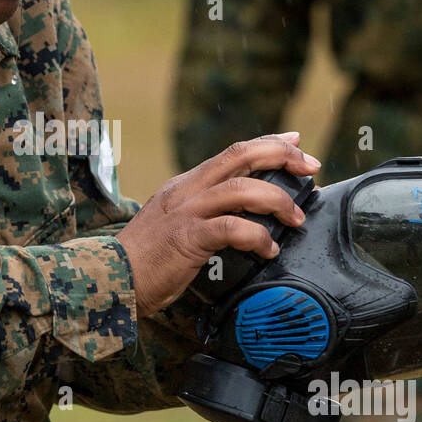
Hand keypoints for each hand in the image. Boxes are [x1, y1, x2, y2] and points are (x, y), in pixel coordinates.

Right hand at [118, 132, 319, 317]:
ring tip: (295, 219)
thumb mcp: (174, 224)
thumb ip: (202, 214)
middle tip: (310, 167)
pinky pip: (233, 228)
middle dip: (281, 156)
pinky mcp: (187, 238)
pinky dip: (258, 237)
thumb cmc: (146, 260)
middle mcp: (186, 190)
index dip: (267, 143)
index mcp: (185, 185)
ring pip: (242, 189)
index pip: (232, 152)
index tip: (296, 143)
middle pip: (240, 156)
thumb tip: (241, 219)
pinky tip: (268, 250)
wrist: (111, 278)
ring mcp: (186, 212)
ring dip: (277, 201)